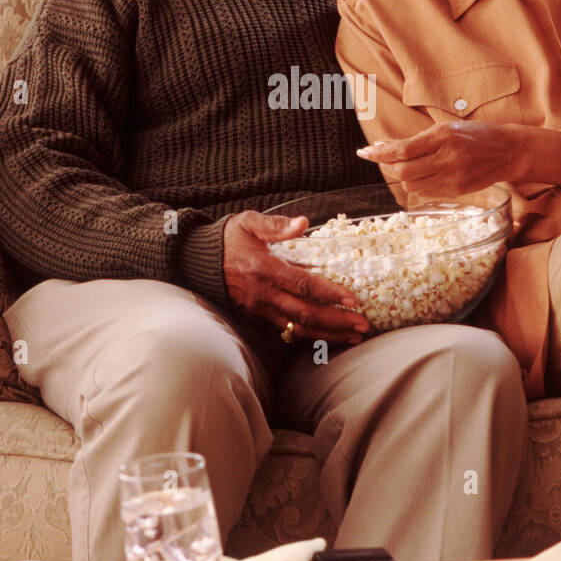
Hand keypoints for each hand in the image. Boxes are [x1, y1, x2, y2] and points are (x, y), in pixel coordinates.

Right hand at [222, 211, 369, 344]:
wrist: (197, 260)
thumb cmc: (227, 238)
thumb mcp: (248, 222)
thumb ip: (276, 225)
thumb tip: (303, 223)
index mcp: (264, 268)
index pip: (303, 285)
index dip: (329, 293)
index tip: (352, 299)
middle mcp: (263, 293)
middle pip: (306, 313)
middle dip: (337, 321)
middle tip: (364, 325)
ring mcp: (260, 308)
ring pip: (298, 328)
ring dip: (328, 334)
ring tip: (354, 337)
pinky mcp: (257, 316)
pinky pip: (287, 330)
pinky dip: (310, 336)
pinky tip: (329, 337)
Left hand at [357, 121, 521, 200]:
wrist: (509, 151)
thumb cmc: (477, 135)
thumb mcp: (446, 128)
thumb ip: (416, 140)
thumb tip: (383, 146)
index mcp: (444, 137)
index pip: (402, 150)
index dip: (379, 153)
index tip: (364, 152)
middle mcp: (448, 159)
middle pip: (403, 172)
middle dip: (388, 167)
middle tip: (382, 158)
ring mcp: (453, 178)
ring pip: (412, 185)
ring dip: (402, 176)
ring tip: (405, 165)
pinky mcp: (458, 192)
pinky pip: (426, 192)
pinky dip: (417, 184)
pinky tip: (421, 174)